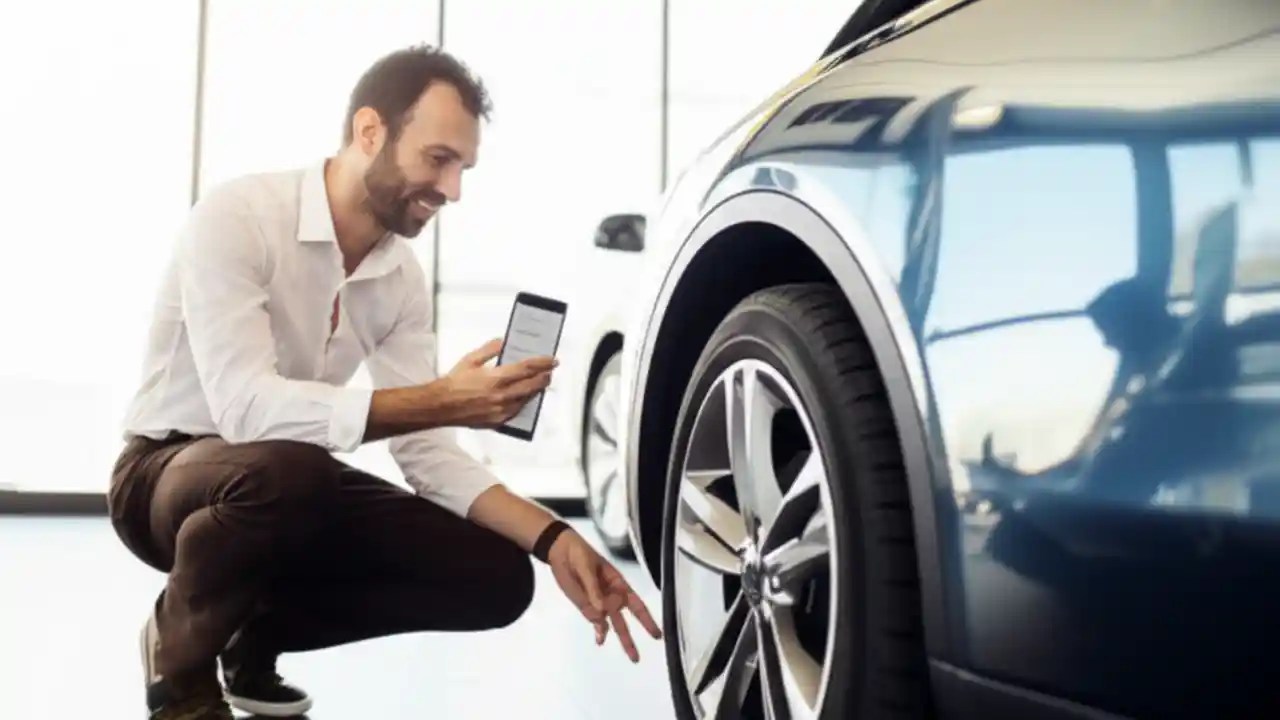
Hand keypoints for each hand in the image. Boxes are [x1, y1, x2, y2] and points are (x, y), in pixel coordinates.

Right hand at [436, 338, 555, 427]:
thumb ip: (490, 350)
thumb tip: (504, 342)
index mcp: (496, 378)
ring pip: (526, 399)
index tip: (552, 360)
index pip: (527, 368)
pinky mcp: (497, 421)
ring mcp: (501, 410)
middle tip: (550, 371)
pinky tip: (525, 397)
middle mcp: (501, 396)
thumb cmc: (454, 382)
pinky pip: (517, 411)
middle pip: (532, 385)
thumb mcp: (471, 360)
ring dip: (536, 390)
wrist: (441, 406)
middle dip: (544, 377)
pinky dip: (524, 403)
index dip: (542, 363)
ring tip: (540, 383)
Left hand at [546, 529, 662, 662]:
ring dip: (617, 637)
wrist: (559, 550)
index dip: (646, 619)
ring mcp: (597, 602)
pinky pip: (594, 620)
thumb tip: (601, 612)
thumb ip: (593, 589)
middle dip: (631, 638)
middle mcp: (611, 596)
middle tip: (637, 657)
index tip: (657, 634)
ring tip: (629, 656)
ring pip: (610, 623)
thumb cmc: (578, 554)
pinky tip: (600, 639)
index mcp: (617, 583)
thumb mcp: (586, 567)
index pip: (635, 604)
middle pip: (624, 619)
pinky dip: (599, 630)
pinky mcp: (585, 605)